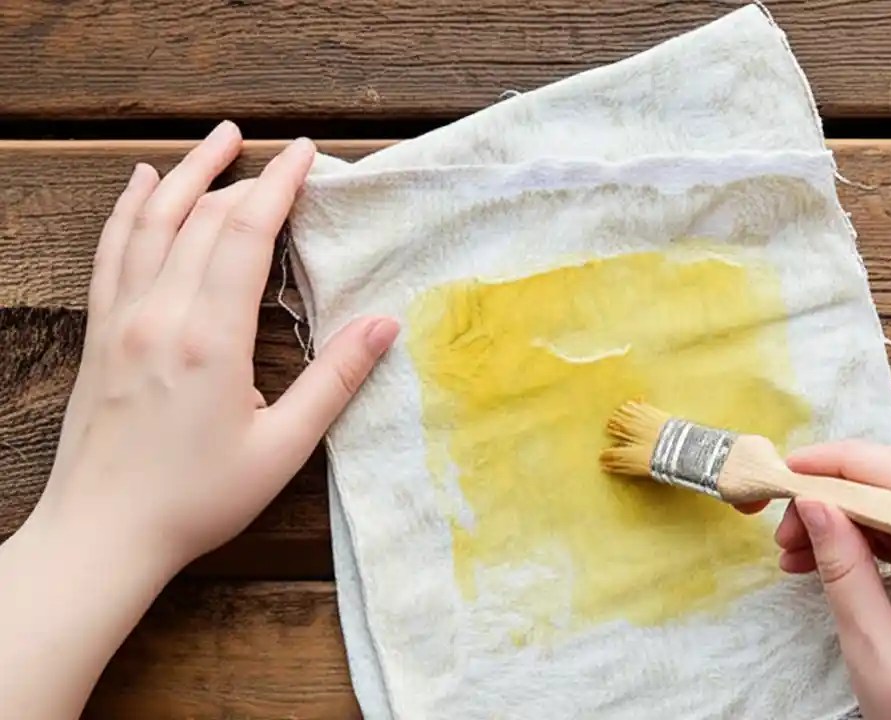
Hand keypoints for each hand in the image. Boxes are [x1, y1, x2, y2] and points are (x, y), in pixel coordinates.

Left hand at [0, 121, 397, 717]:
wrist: (102, 534)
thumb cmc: (197, 499)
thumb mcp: (282, 448)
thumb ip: (335, 381)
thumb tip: (386, 324)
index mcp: (210, 339)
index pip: (246, 236)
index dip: (278, 187)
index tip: (304, 153)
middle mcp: (160, 314)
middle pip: (203, 220)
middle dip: (246, 176)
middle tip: (280, 151)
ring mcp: (122, 319)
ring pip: (152, 223)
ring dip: (187, 174)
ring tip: (218, 139)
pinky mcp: (101, 333)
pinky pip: (112, 252)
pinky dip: (128, 210)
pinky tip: (140, 185)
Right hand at [775, 440, 890, 719]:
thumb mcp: (876, 657)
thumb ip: (845, 573)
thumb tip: (814, 504)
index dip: (837, 462)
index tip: (784, 473)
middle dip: (836, 489)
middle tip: (782, 528)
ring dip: (851, 514)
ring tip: (796, 552)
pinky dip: (875, 536)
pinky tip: (833, 559)